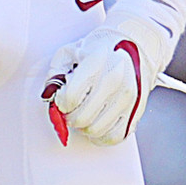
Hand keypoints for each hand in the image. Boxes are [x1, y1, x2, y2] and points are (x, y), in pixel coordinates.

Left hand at [43, 20, 170, 146]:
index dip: (61, 102)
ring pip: (96, 130)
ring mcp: (127, 97)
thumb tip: (49, 96)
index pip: (70, 97)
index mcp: (96, 62)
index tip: (63, 97)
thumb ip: (55, 74)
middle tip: (71, 108)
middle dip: (70, 117)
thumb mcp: (70, 52)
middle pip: (81, 118)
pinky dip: (101, 136)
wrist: (134, 47)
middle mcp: (115, 80)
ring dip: (84, 127)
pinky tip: (97, 123)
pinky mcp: (136, 110)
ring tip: (85, 113)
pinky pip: (114, 137)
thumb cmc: (98, 51)